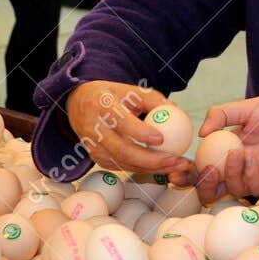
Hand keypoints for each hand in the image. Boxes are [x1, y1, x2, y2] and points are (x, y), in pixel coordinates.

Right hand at [65, 81, 190, 174]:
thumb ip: (155, 100)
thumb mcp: (131, 90)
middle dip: (152, 160)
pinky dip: (143, 169)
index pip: (121, 122)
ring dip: (152, 168)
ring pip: (124, 163)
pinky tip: (162, 166)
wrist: (79, 104)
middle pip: (122, 150)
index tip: (161, 139)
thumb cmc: (112, 96)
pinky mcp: (96, 157)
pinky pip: (122, 167)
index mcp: (102, 106)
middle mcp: (94, 129)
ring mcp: (93, 146)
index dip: (140, 133)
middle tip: (176, 160)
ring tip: (177, 165)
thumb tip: (179, 114)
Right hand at [188, 93, 258, 200]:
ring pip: (234, 190)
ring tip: (236, 153)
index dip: (189, 175)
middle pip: (214, 190)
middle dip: (205, 185)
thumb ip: (221, 115)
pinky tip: (250, 157)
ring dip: (231, 174)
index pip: (203, 169)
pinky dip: (250, 174)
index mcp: (228, 153)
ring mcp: (257, 178)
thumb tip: (200, 133)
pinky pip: (257, 187)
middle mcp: (240, 170)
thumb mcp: (245, 108)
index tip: (177, 172)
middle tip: (206, 171)